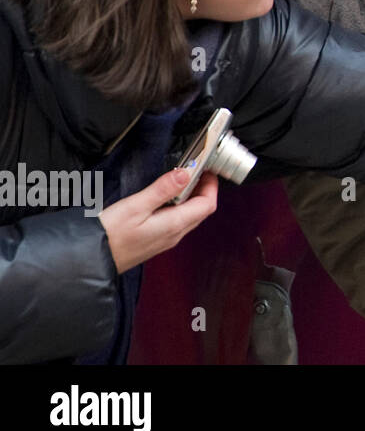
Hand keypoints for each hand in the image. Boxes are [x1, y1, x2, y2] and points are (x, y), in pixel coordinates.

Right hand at [98, 170, 217, 273]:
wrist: (88, 262)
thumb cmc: (109, 235)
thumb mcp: (135, 206)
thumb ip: (162, 190)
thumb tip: (185, 174)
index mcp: (174, 225)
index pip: (207, 204)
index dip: (211, 185)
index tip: (206, 168)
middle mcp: (174, 235)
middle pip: (201, 210)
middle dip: (203, 188)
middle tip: (196, 169)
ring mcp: (165, 240)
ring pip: (189, 216)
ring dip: (191, 197)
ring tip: (181, 179)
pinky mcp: (155, 241)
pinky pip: (176, 222)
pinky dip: (178, 206)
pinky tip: (165, 197)